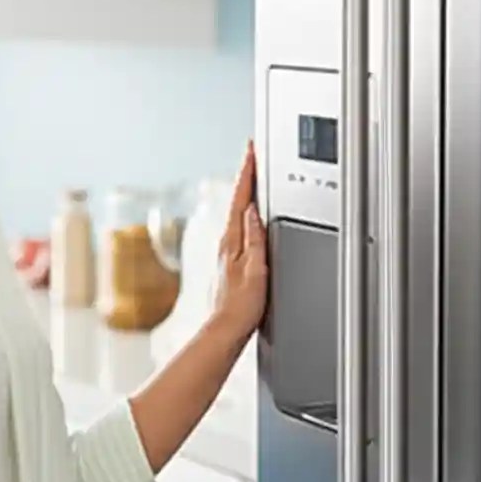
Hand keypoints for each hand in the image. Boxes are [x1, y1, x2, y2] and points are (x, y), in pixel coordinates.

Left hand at [211, 140, 268, 341]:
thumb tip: (253, 210)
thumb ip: (255, 238)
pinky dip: (244, 213)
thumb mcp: (255, 269)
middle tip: (252, 155)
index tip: (250, 151)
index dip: (246, 172)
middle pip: (236, 200)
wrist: (225, 329)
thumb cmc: (241, 306)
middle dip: (245, 176)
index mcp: (231, 241)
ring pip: (237, 213)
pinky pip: (239, 227)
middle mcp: (226, 243)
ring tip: (252, 177)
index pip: (240, 198)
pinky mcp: (230, 261)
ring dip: (244, 193)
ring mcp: (226, 252)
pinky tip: (249, 215)